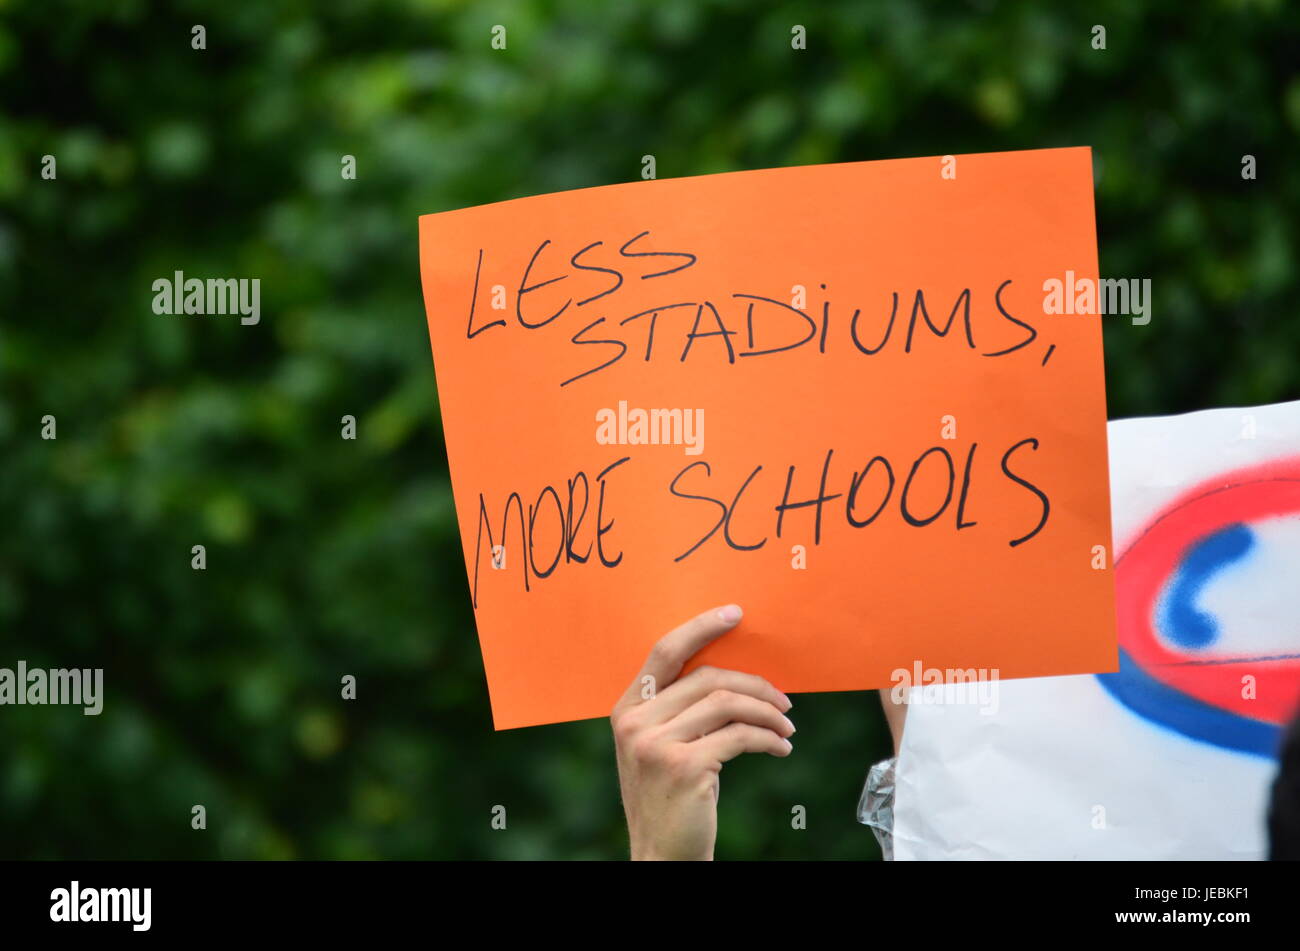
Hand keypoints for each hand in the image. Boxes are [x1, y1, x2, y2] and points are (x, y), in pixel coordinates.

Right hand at [611, 604, 794, 860]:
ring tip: (787, 727)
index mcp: (626, 709)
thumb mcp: (662, 746)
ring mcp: (655, 744)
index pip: (665, 651)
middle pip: (707, 677)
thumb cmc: (671, 796)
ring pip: (727, 704)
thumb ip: (680, 709)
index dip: (701, 626)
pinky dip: (769, 739)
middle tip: (784, 700)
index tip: (736, 613)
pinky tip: (782, 748)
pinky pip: (739, 736)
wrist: (663, 855)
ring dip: (767, 713)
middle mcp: (634, 722)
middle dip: (754, 685)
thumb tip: (734, 672)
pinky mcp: (683, 767)